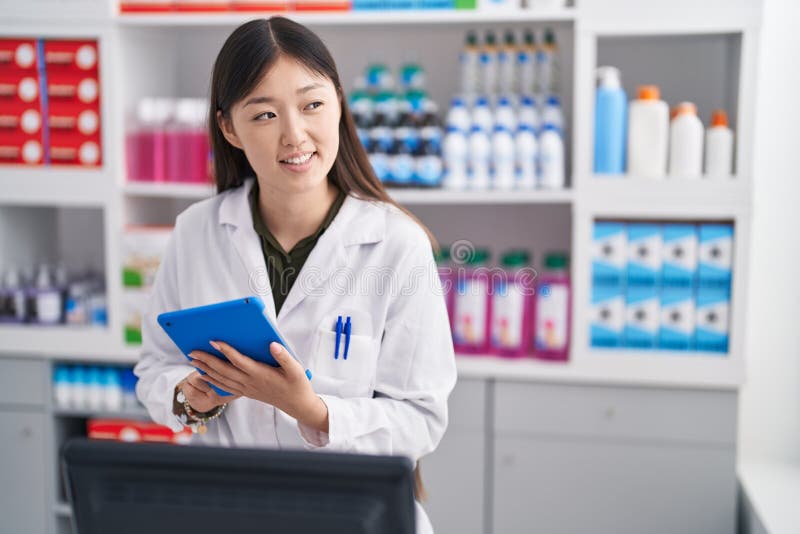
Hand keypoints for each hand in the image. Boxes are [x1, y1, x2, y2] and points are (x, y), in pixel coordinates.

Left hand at [189, 341, 328, 432]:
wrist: (296, 404)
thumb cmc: (297, 385)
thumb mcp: (296, 370)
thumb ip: (284, 356)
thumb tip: (272, 344)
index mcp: (261, 374)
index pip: (238, 361)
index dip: (225, 350)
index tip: (213, 341)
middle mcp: (250, 382)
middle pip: (224, 370)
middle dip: (207, 360)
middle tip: (192, 351)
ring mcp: (246, 388)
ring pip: (221, 379)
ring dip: (205, 369)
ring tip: (193, 360)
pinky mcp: (246, 392)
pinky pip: (224, 386)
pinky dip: (212, 380)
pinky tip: (204, 375)